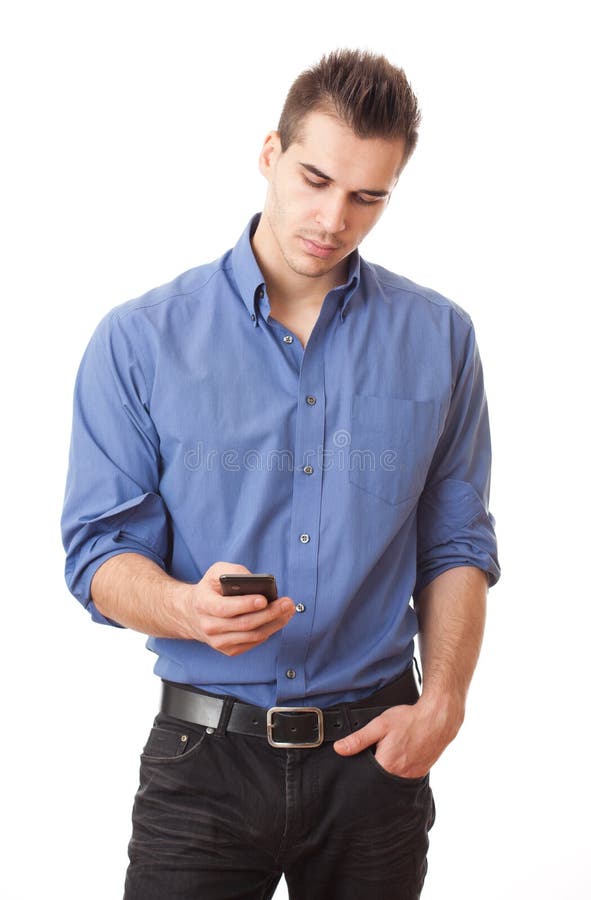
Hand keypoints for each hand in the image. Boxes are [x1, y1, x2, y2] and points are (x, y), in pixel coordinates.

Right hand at [186, 561, 295, 656]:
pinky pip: (253, 642)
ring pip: (252, 635)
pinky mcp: (228, 650)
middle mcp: (209, 626)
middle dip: (269, 613)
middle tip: (287, 603)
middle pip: (244, 624)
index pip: (225, 608)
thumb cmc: (210, 589)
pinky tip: (278, 620)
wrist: (193, 614)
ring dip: (274, 623)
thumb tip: (254, 580)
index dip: (245, 604)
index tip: (264, 599)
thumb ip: (233, 571)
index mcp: (203, 604)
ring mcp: (218, 641)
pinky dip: (269, 631)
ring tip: (288, 611)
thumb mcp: (216, 572)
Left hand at [333, 695, 463, 777]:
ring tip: (388, 755)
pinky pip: (404, 777)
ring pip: (391, 780)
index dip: (359, 771)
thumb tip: (339, 749)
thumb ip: (358, 739)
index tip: (359, 765)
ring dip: (386, 771)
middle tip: (376, 754)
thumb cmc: (409, 720)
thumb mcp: (379, 725)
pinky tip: (400, 757)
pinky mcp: (419, 774)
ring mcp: (411, 776)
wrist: (438, 719)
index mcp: (386, 765)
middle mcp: (399, 776)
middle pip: (378, 780)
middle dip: (373, 772)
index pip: (365, 777)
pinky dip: (399, 770)